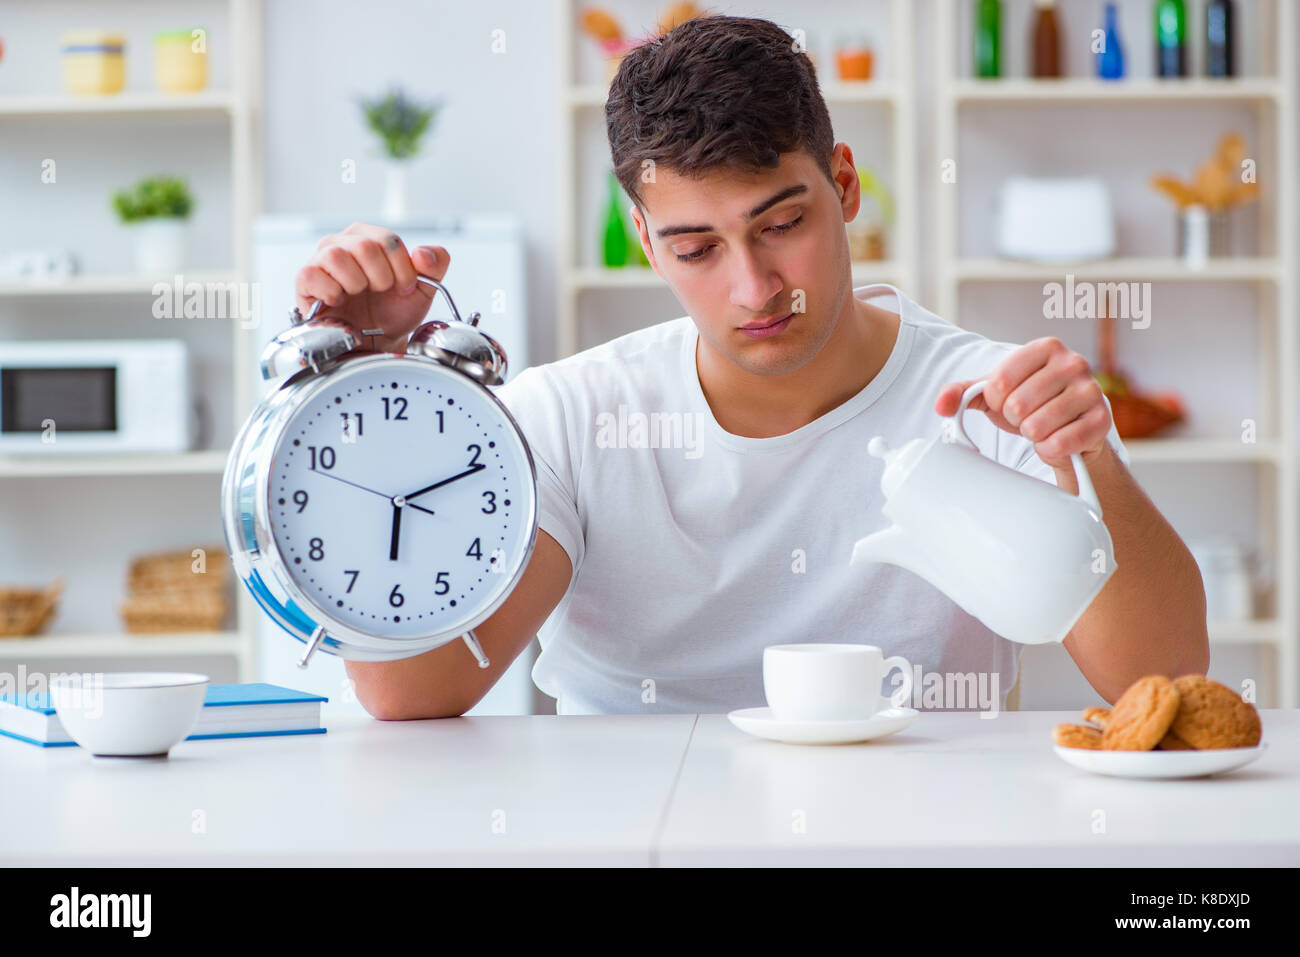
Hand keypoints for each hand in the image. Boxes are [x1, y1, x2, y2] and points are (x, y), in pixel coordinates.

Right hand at [294, 222, 449, 356]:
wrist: (376, 341)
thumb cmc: (393, 311)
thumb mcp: (424, 288)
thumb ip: (435, 264)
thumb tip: (422, 253)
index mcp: (369, 237)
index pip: (389, 240)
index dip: (402, 270)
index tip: (403, 288)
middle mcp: (342, 242)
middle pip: (365, 247)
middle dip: (381, 279)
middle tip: (380, 293)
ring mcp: (320, 259)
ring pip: (337, 256)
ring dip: (356, 283)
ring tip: (357, 295)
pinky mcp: (305, 280)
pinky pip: (312, 275)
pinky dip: (331, 292)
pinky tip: (339, 301)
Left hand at [934, 337, 1110, 470]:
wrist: (1068, 430)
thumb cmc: (1030, 404)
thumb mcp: (994, 394)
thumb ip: (962, 393)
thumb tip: (941, 404)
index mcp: (1046, 347)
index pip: (999, 381)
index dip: (995, 400)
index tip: (1006, 400)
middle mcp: (1074, 362)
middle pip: (1017, 405)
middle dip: (1014, 419)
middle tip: (1025, 417)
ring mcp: (1092, 391)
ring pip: (1036, 426)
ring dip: (1031, 434)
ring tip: (1040, 426)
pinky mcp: (1101, 421)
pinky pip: (1058, 443)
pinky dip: (1048, 448)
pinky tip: (1056, 439)